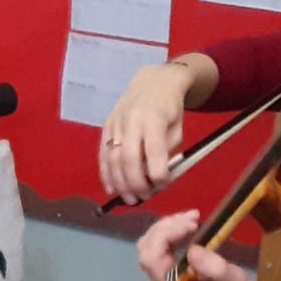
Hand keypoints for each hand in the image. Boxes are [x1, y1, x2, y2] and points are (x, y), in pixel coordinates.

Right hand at [100, 61, 193, 202]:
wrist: (153, 82)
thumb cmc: (170, 109)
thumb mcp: (178, 129)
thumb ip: (167, 152)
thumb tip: (155, 179)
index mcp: (154, 117)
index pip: (153, 150)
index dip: (157, 173)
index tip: (162, 185)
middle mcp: (131, 119)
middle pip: (128, 157)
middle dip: (135, 182)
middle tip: (142, 198)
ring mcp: (115, 122)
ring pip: (112, 158)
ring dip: (119, 182)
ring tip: (128, 198)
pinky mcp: (106, 126)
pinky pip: (102, 154)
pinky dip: (106, 174)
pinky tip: (112, 188)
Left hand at [134, 210, 280, 280]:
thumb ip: (214, 268)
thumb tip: (192, 249)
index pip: (151, 257)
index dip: (165, 234)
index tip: (192, 224)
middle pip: (146, 249)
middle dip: (166, 227)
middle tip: (193, 217)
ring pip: (152, 248)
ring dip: (168, 229)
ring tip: (192, 219)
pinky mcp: (172, 277)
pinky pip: (162, 251)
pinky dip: (172, 235)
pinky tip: (189, 229)